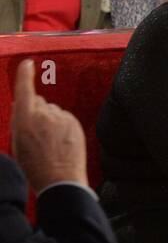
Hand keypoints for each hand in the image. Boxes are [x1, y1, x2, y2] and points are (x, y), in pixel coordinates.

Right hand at [10, 59, 87, 193]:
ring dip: (51, 121)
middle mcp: (43, 113)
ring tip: (51, 143)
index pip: (24, 90)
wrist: (59, 179)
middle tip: (38, 135)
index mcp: (24, 117)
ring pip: (53, 112)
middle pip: (39, 103)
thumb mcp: (18, 141)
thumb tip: (22, 105)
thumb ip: (20, 120)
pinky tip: (62, 143)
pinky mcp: (74, 122)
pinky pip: (65, 119)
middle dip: (37, 112)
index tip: (27, 63)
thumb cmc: (34, 164)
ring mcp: (61, 117)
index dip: (25, 75)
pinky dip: (63, 126)